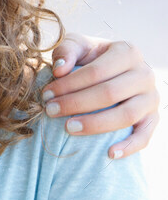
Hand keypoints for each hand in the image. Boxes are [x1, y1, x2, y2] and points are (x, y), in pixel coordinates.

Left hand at [45, 35, 158, 157]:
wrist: (112, 71)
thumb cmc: (90, 57)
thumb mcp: (78, 45)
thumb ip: (67, 51)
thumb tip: (60, 70)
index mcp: (128, 51)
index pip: (97, 71)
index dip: (69, 84)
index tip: (46, 94)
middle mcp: (145, 74)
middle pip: (110, 93)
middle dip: (76, 103)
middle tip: (51, 111)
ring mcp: (151, 98)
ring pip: (126, 115)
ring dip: (96, 124)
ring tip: (68, 128)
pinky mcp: (152, 118)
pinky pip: (144, 136)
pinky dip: (129, 147)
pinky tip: (109, 154)